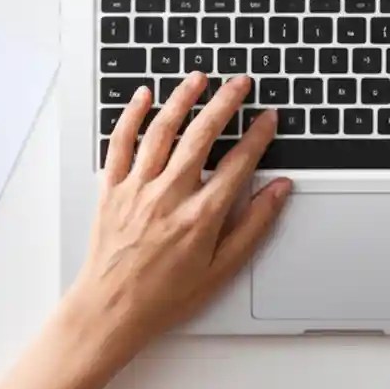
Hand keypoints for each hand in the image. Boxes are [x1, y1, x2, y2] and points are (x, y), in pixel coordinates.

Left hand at [69, 72, 291, 351]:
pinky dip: (131, 116)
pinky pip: (120, 143)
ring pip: (162, 130)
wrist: (111, 310)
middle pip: (202, 135)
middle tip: (240, 83)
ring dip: (182, 98)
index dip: (258, 136)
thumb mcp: (222, 269)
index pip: (238, 163)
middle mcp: (169, 195)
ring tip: (199, 77)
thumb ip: (254, 225)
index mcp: (201, 216)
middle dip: (225, 103)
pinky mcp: (111, 189)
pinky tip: (143, 96)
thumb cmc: (166, 295)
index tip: (269, 118)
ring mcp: (137, 188)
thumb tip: (278, 191)